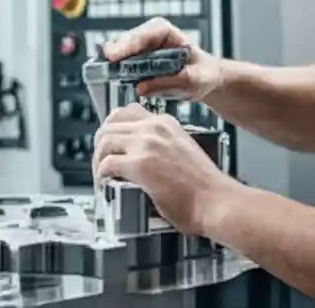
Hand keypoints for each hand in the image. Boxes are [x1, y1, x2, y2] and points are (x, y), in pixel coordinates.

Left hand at [92, 103, 237, 234]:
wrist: (217, 201)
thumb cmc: (204, 187)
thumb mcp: (183, 151)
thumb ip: (162, 146)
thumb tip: (142, 156)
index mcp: (165, 123)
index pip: (127, 112)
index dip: (112, 127)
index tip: (109, 141)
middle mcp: (154, 128)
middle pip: (110, 124)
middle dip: (100, 143)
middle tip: (100, 160)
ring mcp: (146, 144)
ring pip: (104, 142)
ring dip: (98, 159)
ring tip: (101, 174)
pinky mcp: (139, 165)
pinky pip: (107, 164)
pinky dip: (101, 175)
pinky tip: (105, 184)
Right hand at [103, 17, 224, 101]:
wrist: (205, 78)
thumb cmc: (203, 74)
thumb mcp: (193, 80)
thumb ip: (169, 82)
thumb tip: (140, 87)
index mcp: (164, 32)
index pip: (142, 35)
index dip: (126, 45)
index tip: (112, 56)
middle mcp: (148, 35)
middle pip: (125, 42)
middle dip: (115, 55)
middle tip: (105, 69)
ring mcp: (139, 47)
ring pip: (118, 52)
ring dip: (113, 65)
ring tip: (109, 78)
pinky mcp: (134, 61)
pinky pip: (120, 64)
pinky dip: (116, 73)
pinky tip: (116, 81)